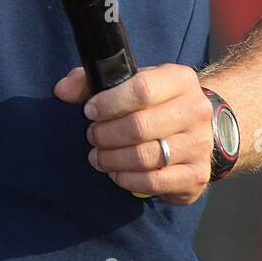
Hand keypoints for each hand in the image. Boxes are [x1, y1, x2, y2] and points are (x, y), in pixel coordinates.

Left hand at [53, 63, 214, 204]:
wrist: (198, 127)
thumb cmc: (156, 102)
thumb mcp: (130, 81)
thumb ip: (92, 80)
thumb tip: (62, 90)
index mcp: (180, 79)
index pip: (142, 90)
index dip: (109, 103)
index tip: (89, 111)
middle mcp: (196, 110)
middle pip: (140, 126)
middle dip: (106, 134)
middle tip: (92, 136)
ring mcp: (200, 144)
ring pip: (145, 156)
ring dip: (112, 158)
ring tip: (98, 156)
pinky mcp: (197, 174)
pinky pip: (154, 181)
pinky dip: (127, 179)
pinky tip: (116, 172)